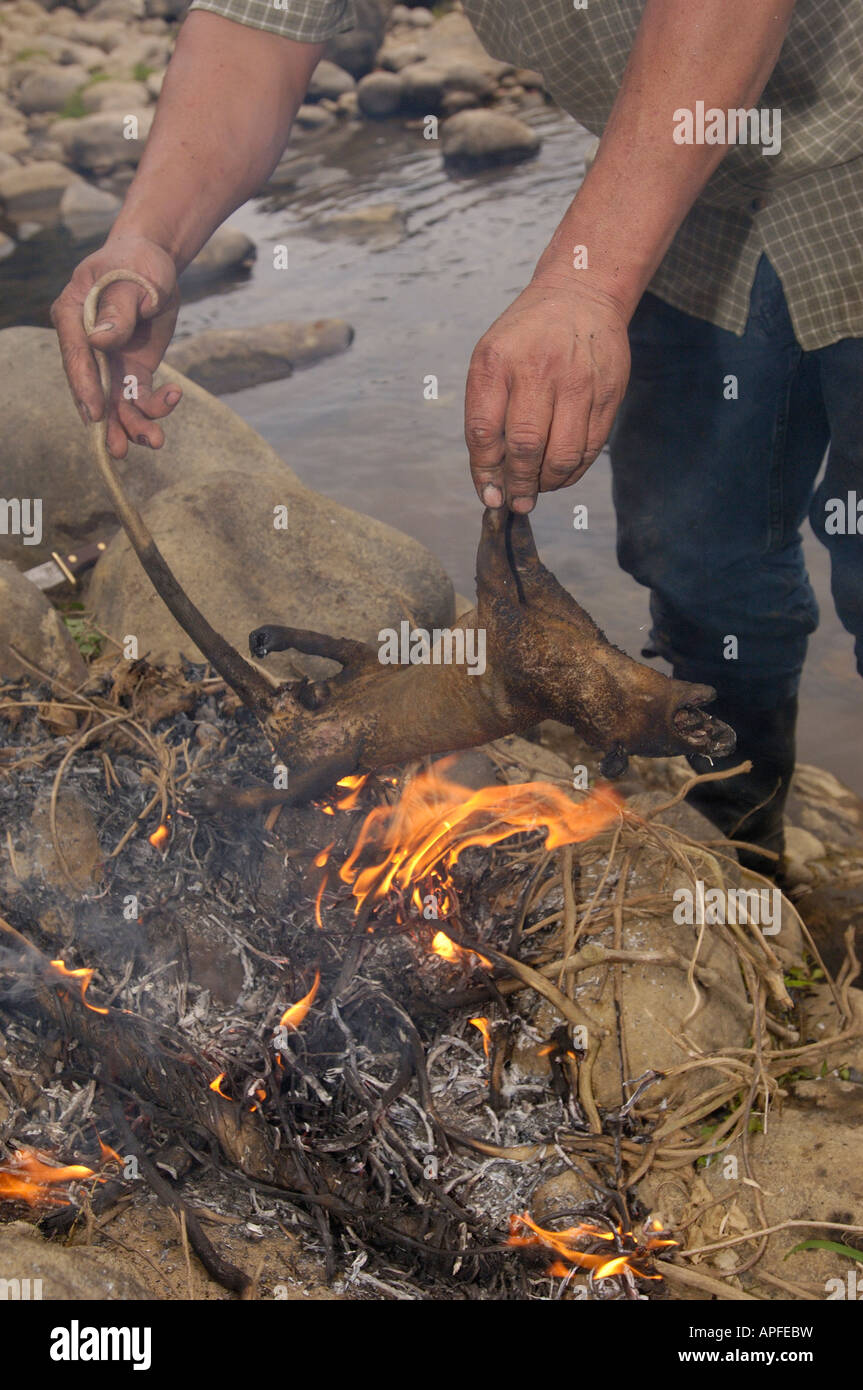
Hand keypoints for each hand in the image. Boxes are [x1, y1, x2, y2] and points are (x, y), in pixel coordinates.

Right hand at [51, 233, 181, 458]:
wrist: (155, 262)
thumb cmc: (137, 262)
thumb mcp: (133, 278)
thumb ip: (118, 309)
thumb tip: (101, 340)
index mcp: (74, 315)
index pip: (75, 355)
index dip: (84, 386)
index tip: (94, 414)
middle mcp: (87, 344)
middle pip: (92, 387)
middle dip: (107, 421)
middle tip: (119, 449)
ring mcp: (109, 360)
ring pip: (116, 400)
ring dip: (133, 424)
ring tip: (155, 441)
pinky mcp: (132, 368)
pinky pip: (139, 394)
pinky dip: (155, 404)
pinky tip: (175, 395)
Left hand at [465, 278, 630, 511]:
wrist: (581, 294)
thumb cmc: (526, 337)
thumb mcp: (491, 359)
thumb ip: (485, 415)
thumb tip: (491, 480)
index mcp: (497, 361)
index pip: (483, 432)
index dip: (485, 473)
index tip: (490, 495)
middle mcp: (538, 369)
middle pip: (524, 448)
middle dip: (519, 485)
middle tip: (517, 501)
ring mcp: (578, 381)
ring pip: (562, 455)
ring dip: (547, 483)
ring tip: (539, 487)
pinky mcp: (609, 393)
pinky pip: (590, 448)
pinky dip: (573, 471)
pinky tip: (560, 473)